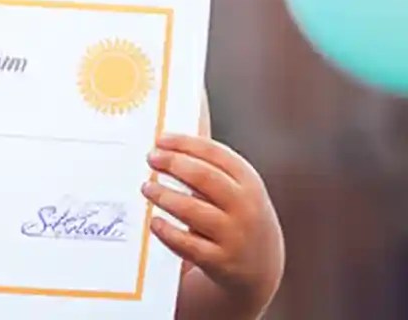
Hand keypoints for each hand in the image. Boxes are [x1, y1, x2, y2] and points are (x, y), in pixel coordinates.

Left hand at [141, 134, 283, 312]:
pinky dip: (167, 231)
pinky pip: (187, 244)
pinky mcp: (220, 262)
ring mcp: (234, 235)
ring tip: (147, 187)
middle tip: (151, 158)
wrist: (260, 268)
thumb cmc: (237, 216)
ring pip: (192, 210)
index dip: (185, 143)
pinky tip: (154, 222)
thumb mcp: (236, 190)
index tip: (161, 139)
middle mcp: (246, 207)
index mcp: (249, 182)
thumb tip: (169, 142)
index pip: (216, 154)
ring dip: (164, 195)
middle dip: (173, 164)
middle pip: (204, 178)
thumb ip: (209, 168)